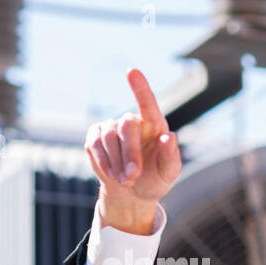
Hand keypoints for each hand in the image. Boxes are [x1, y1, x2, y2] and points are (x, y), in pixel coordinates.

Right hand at [84, 68, 181, 233]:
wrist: (132, 193)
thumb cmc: (155, 179)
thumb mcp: (169, 173)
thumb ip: (171, 156)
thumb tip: (169, 136)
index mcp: (154, 125)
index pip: (148, 103)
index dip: (140, 88)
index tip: (132, 71)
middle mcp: (132, 121)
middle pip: (126, 127)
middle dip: (130, 154)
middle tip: (132, 176)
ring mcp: (111, 127)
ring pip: (108, 138)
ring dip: (116, 163)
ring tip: (126, 180)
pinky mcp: (94, 136)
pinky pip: (94, 146)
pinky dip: (104, 164)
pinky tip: (113, 175)